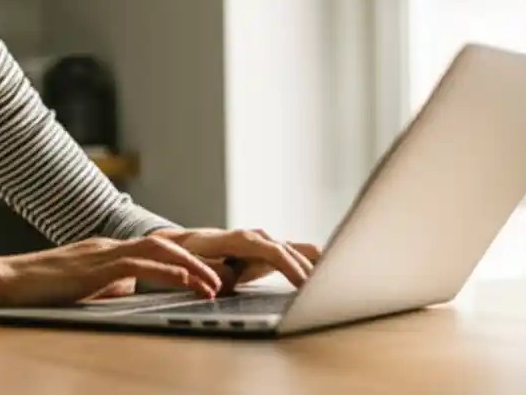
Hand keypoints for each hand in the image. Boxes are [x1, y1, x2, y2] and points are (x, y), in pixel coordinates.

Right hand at [0, 235, 223, 306]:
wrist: (9, 281)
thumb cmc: (42, 289)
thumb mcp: (86, 286)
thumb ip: (111, 283)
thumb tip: (133, 287)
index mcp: (109, 250)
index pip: (157, 248)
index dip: (187, 258)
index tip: (211, 272)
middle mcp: (110, 245)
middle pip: (165, 244)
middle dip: (198, 260)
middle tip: (222, 279)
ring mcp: (103, 253)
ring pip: (158, 250)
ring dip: (190, 267)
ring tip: (212, 284)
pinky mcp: (95, 267)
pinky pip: (139, 265)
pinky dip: (167, 273)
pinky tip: (185, 283)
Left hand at [154, 228, 321, 293]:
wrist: (190, 244)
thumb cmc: (193, 255)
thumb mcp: (197, 263)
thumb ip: (215, 270)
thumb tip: (232, 276)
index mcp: (239, 238)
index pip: (271, 250)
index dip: (290, 266)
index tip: (304, 283)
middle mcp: (256, 237)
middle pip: (288, 250)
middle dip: (308, 268)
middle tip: (327, 288)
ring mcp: (264, 242)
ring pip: (294, 250)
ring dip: (313, 264)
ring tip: (336, 278)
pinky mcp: (269, 250)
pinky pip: (294, 253)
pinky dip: (311, 260)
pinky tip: (329, 267)